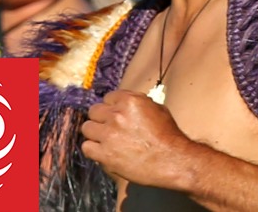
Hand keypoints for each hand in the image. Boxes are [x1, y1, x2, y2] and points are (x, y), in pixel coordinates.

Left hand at [80, 90, 194, 188]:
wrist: (172, 160)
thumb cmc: (169, 136)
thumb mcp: (158, 110)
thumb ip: (139, 104)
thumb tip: (126, 106)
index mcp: (130, 101)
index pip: (108, 97)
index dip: (112, 106)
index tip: (115, 113)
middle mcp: (116, 115)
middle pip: (94, 111)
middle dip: (101, 118)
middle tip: (109, 127)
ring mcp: (108, 135)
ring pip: (86, 128)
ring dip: (95, 133)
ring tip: (105, 140)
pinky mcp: (103, 154)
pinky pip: (86, 147)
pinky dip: (93, 149)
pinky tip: (104, 151)